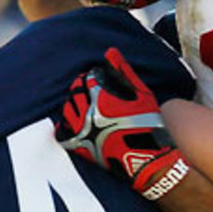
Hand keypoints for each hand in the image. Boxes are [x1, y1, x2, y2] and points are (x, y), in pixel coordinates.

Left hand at [56, 47, 187, 196]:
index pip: (86, 80)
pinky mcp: (80, 147)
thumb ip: (123, 71)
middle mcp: (88, 112)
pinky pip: (63, 132)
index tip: (97, 85)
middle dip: (82, 93)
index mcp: (101, 96)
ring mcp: (82, 130)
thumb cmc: (149, 124)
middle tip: (92, 98)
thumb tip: (110, 51)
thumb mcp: (141, 94)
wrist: (148, 160)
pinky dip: (67, 127)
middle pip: (74, 94)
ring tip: (86, 111)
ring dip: (74, 108)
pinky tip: (78, 127)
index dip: (92, 81)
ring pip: (67, 111)